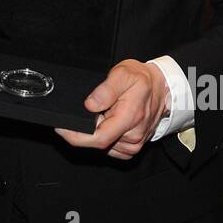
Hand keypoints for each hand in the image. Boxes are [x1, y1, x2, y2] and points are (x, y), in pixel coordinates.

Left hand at [54, 59, 169, 159]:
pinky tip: (106, 122)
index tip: (61, 128)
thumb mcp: (123, 74)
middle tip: (85, 111)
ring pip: (103, 146)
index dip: (76, 136)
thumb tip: (90, 105)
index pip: (98, 138)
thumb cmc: (142, 80)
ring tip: (101, 113)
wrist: (161, 87)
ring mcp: (134, 144)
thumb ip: (106, 89)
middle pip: (97, 143)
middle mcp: (133, 137)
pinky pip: (110, 148)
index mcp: (130, 118)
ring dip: (94, 133)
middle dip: (84, 130)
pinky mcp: (132, 147)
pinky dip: (103, 137)